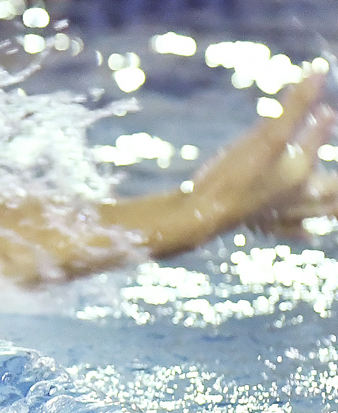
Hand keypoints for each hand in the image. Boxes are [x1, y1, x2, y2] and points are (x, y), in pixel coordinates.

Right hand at [190, 71, 337, 238]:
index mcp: (301, 171)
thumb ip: (295, 106)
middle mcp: (298, 194)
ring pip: (319, 211)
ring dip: (332, 205)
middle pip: (332, 187)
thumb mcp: (265, 136)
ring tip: (337, 199)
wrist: (198, 217)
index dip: (322, 122)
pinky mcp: (261, 224)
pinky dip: (302, 230)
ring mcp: (281, 212)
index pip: (318, 135)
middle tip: (335, 168)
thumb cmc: (232, 177)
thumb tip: (320, 71)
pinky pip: (288, 229)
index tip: (326, 114)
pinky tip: (310, 233)